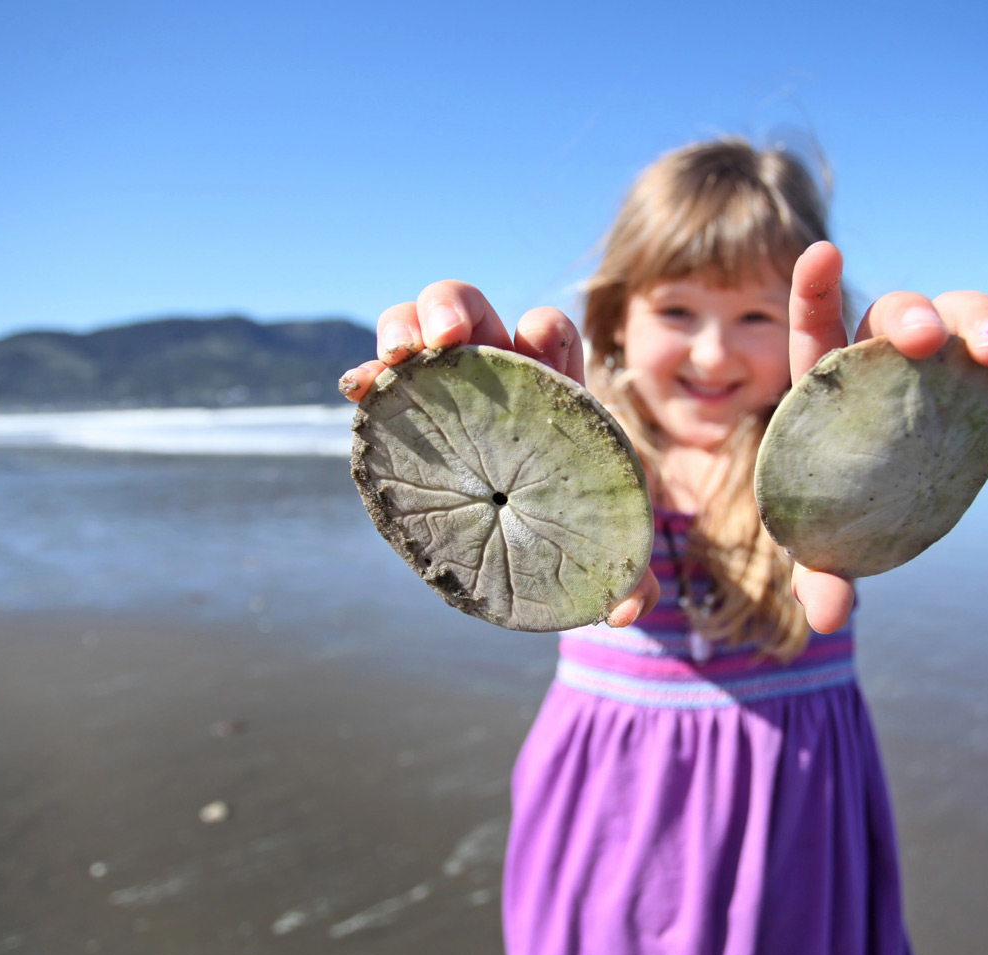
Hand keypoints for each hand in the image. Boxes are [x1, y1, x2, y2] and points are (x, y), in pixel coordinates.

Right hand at [338, 281, 659, 626]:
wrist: (527, 542)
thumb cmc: (575, 529)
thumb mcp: (608, 550)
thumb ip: (630, 576)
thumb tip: (628, 614)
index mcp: (551, 389)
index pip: (549, 332)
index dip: (542, 329)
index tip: (532, 342)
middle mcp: (496, 374)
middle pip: (473, 310)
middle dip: (455, 306)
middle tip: (447, 337)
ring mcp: (445, 387)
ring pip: (418, 327)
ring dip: (402, 324)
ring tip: (395, 356)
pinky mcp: (406, 412)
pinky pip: (381, 378)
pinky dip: (366, 373)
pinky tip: (357, 387)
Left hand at [784, 241, 987, 632]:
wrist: (882, 512)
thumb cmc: (835, 515)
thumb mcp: (822, 546)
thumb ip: (818, 573)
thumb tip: (830, 618)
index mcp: (824, 382)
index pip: (813, 323)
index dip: (815, 288)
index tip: (821, 254)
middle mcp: (880, 360)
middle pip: (893, 315)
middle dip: (913, 313)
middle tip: (928, 340)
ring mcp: (935, 368)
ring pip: (957, 319)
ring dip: (978, 323)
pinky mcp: (978, 385)